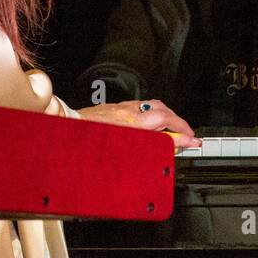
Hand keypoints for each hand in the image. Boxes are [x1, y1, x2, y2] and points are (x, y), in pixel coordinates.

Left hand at [75, 99, 201, 150]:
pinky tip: (147, 125)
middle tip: (184, 134)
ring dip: (163, 116)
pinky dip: (148, 114)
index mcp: (132, 122)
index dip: (181, 131)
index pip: (165, 121)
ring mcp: (119, 107)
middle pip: (160, 109)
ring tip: (168, 131)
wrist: (66, 128)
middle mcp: (127, 111)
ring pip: (148, 105)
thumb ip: (148, 148)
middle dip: (176, 120)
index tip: (191, 139)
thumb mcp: (122, 151)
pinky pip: (136, 106)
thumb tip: (167, 148)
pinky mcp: (111, 108)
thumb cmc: (87, 143)